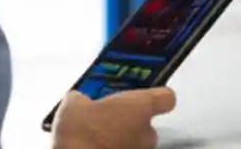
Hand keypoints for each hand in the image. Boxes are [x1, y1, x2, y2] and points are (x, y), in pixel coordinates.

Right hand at [51, 88, 176, 148]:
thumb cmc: (83, 132)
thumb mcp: (74, 105)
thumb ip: (83, 99)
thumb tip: (79, 101)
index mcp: (141, 107)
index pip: (166, 98)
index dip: (157, 96)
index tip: (149, 96)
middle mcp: (146, 132)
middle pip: (147, 126)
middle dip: (129, 125)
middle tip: (108, 121)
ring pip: (135, 144)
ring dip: (120, 141)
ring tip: (96, 139)